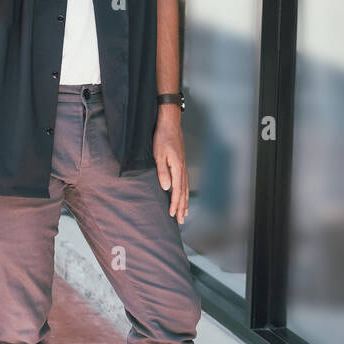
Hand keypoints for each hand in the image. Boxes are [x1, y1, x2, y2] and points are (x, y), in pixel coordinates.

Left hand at [153, 108, 189, 224]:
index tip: (173, 215)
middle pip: (184, 192)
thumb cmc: (162, 138)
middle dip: (182, 207)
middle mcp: (182, 168)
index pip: (177, 191)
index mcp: (177, 167)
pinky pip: (185, 181)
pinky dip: (185, 191)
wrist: (170, 123)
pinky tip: (183, 194)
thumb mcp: (158, 154)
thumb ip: (162, 172)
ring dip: (185, 201)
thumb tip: (166, 187)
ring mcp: (183, 166)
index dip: (175, 204)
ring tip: (185, 212)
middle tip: (181, 220)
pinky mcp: (181, 163)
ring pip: (185, 187)